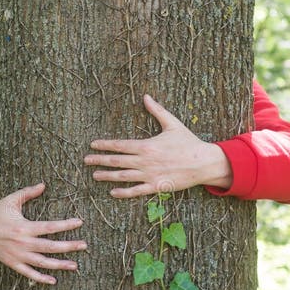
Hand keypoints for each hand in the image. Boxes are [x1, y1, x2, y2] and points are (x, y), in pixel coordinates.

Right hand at [0, 183, 86, 284]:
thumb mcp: (11, 200)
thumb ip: (28, 193)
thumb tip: (44, 184)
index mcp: (24, 227)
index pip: (49, 227)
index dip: (66, 225)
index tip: (79, 222)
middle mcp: (22, 243)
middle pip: (50, 247)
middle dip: (69, 246)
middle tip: (84, 245)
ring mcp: (18, 256)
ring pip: (42, 263)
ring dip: (59, 265)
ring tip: (75, 265)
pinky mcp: (13, 263)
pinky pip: (29, 273)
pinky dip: (41, 278)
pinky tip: (53, 280)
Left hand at [84, 95, 232, 198]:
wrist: (203, 162)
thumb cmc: (188, 143)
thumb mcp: (172, 124)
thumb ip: (157, 111)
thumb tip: (145, 96)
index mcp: (146, 145)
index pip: (120, 145)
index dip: (105, 145)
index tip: (93, 145)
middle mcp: (145, 161)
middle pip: (117, 161)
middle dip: (100, 160)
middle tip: (86, 160)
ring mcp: (150, 175)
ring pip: (123, 176)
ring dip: (107, 176)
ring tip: (94, 175)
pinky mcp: (156, 186)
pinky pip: (136, 191)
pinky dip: (123, 193)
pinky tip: (113, 192)